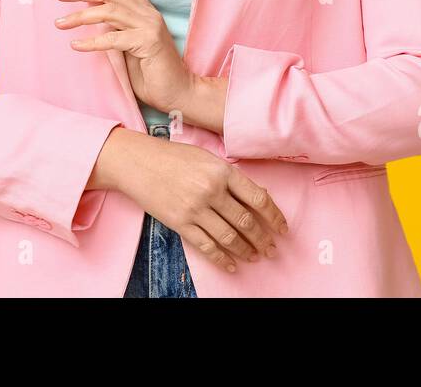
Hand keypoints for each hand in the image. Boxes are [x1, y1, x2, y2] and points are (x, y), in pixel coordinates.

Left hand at [54, 0, 195, 113]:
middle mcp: (148, 13)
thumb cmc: (152, 73)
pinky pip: (113, 38)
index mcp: (145, 11)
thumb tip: (91, 17)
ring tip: (60, 24)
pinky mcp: (148, 42)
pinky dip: (92, 41)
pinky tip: (76, 44)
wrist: (178, 92)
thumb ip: (116, 29)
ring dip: (80, 16)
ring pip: (109, 11)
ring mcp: (149, 26)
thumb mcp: (129, 46)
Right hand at [95, 127, 288, 271]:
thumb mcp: (207, 158)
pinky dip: (222, 258)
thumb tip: (258, 197)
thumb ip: (231, 177)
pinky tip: (231, 264)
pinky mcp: (180, 223)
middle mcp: (211, 190)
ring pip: (229, 237)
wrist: (137, 162)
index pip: (258, 198)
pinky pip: (206, 246)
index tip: (282, 228)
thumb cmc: (174, 157)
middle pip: (246, 221)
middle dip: (262, 238)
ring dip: (246, 250)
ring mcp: (195, 208)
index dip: (274, 216)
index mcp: (222, 170)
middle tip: (271, 249)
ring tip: (255, 256)